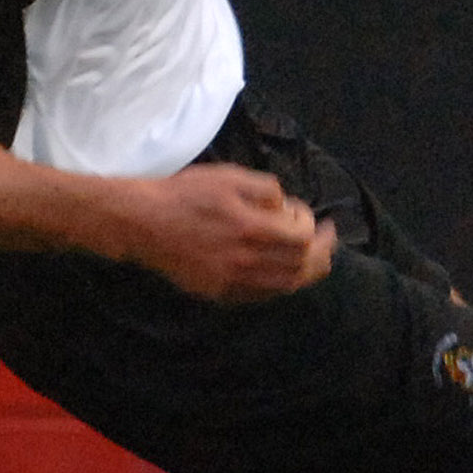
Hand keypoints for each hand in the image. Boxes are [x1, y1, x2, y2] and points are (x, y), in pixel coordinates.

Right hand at [124, 163, 337, 302]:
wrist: (143, 222)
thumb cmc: (185, 194)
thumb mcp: (229, 176)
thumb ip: (266, 190)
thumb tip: (287, 208)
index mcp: (251, 229)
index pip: (302, 237)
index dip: (310, 224)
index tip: (303, 212)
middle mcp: (247, 261)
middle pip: (301, 267)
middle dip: (322, 252)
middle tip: (329, 239)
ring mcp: (233, 281)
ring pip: (285, 286)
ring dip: (306, 272)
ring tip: (315, 259)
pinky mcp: (219, 292)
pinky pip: (261, 296)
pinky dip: (281, 284)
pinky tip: (283, 273)